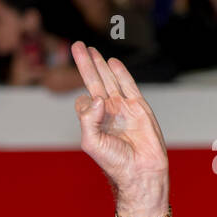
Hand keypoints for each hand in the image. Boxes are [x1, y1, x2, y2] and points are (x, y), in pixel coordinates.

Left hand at [70, 41, 168, 216]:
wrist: (141, 170)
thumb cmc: (115, 162)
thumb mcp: (92, 142)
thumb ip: (88, 119)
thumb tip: (96, 96)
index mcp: (94, 121)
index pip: (83, 102)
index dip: (84, 101)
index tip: (92, 106)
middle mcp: (107, 112)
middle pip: (93, 81)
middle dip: (85, 64)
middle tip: (76, 45)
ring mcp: (122, 108)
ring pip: (109, 79)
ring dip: (100, 64)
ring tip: (90, 49)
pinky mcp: (138, 107)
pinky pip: (128, 85)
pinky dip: (120, 72)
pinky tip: (112, 61)